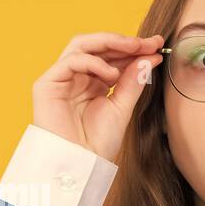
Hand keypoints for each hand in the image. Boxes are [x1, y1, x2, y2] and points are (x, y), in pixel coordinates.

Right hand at [32, 32, 164, 161]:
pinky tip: (111, 74)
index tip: (157, 45)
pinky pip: (71, 61)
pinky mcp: (47, 84)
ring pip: (82, 44)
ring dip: (110, 43)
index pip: (112, 55)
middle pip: (97, 45)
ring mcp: (60, 79)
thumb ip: (133, 81)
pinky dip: (94, 62)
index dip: (134, 48)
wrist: (80, 164)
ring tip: (133, 50)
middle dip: (124, 41)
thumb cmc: (97, 143)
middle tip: (148, 43)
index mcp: (93, 81)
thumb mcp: (122, 107)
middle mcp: (76, 77)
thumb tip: (150, 56)